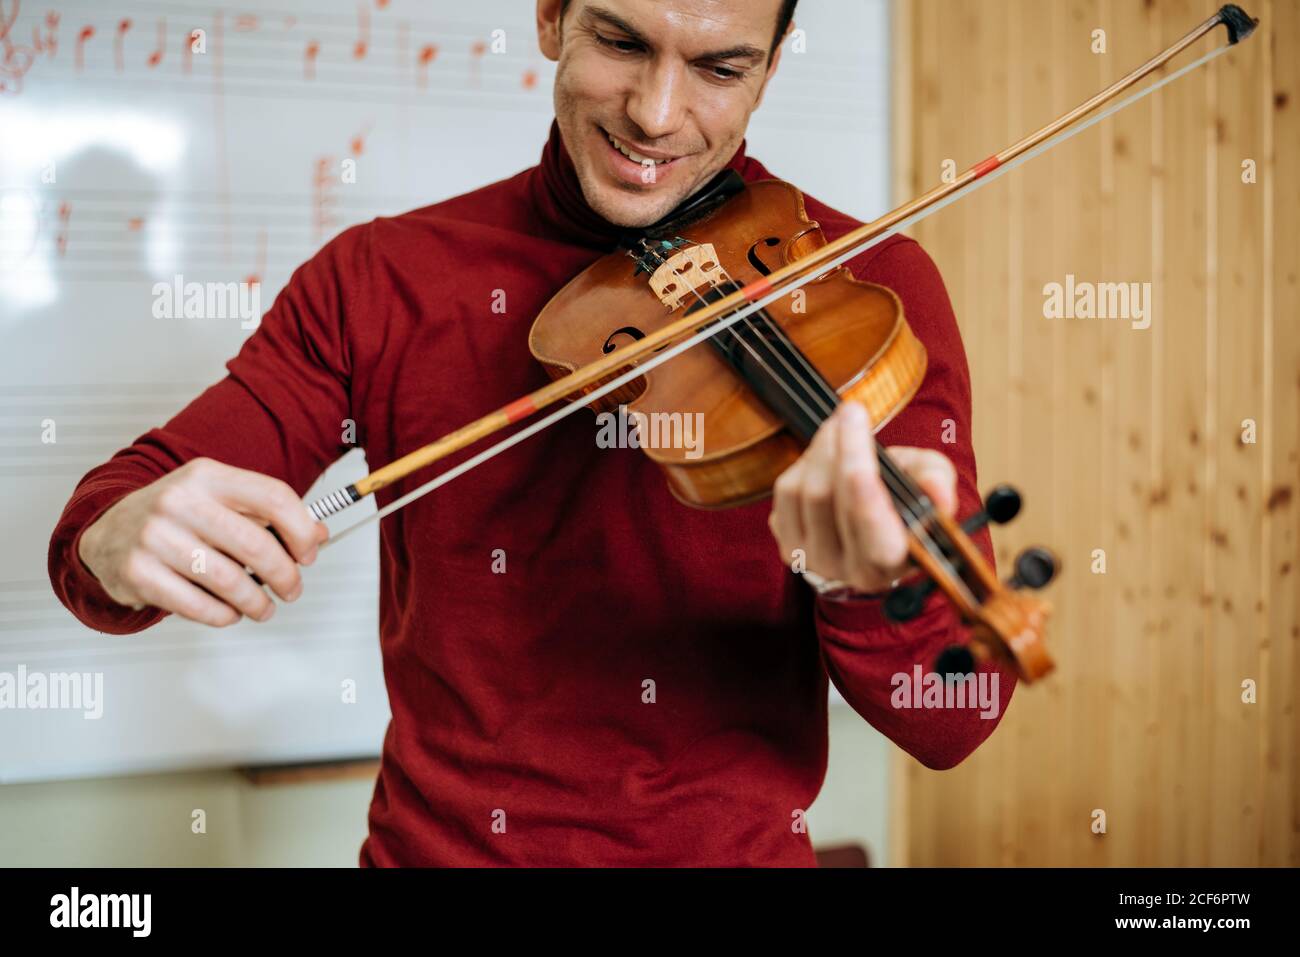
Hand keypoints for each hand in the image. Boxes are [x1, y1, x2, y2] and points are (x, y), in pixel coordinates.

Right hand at [77, 458, 328, 625]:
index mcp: (207, 476)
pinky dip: (224, 615)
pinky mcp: (138, 573)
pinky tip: (230, 612)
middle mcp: (179, 501)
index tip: (308, 553)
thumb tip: (317, 534)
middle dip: (285, 576)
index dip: (302, 531)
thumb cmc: (175, 518)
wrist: (106, 532)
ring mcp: (155, 537)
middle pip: (256, 544)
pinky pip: (198, 606)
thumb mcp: (219, 500)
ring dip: (257, 603)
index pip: (274, 497)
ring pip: (230, 581)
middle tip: (292, 589)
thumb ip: (266, 514)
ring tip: (262, 607)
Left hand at [768, 402, 956, 593]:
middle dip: (837, 444)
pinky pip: (784, 495)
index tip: (857, 418)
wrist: (876, 527)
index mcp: (891, 561)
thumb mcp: (929, 483)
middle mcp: (848, 570)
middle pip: (825, 496)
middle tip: (850, 412)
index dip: (858, 471)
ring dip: (820, 449)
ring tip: (838, 431)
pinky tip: (822, 459)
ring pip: (802, 491)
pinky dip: (802, 466)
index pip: (867, 521)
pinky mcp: (789, 546)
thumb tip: (936, 491)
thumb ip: (936, 481)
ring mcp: (813, 561)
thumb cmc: (906, 503)